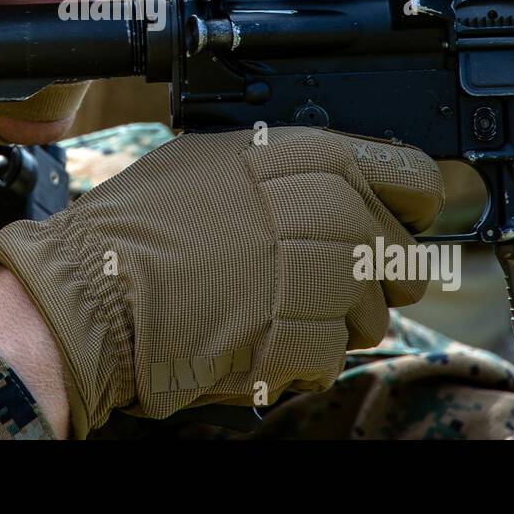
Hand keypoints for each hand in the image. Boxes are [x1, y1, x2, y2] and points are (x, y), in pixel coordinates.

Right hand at [0, 126, 443, 436]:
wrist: (95, 292)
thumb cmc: (141, 223)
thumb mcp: (216, 160)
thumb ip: (292, 171)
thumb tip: (335, 184)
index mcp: (316, 158)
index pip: (417, 180)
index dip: (410, 207)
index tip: (399, 222)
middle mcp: (335, 213)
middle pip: (401, 258)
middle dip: (364, 273)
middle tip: (307, 276)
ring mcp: (328, 282)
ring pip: (372, 314)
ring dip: (331, 317)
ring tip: (265, 303)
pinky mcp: (312, 343)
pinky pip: (332, 355)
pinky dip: (300, 352)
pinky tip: (251, 332)